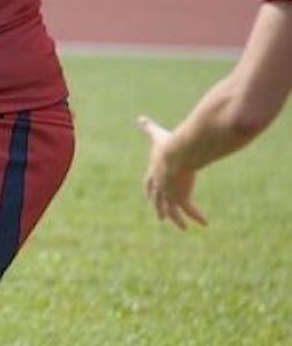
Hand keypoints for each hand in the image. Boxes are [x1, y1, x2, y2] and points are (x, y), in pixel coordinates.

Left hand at [138, 115, 207, 229]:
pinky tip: (204, 223)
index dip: (150, 190)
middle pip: (158, 201)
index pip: (149, 184)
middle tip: (161, 217)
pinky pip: (190, 210)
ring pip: (173, 210)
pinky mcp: (181, 197)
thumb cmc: (169, 142)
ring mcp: (169, 193)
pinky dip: (197, 217)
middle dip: (159, 208)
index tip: (149, 195)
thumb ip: (148, 128)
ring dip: (178, 220)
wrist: (176, 152)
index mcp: (154, 172)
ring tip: (183, 228)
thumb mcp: (157, 135)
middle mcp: (160, 186)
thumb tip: (139, 118)